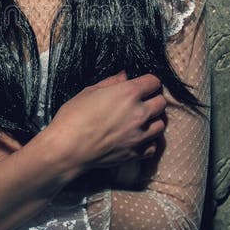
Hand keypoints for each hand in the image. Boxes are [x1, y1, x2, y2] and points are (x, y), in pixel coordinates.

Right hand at [49, 69, 165, 175]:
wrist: (67, 148)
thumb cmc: (73, 117)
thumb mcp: (89, 91)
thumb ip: (111, 82)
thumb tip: (125, 76)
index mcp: (128, 93)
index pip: (154, 82)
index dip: (148, 81)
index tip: (143, 84)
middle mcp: (139, 113)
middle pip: (162, 102)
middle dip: (153, 99)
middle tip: (142, 101)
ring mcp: (139, 135)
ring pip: (161, 124)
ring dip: (154, 120)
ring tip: (142, 120)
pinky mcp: (135, 153)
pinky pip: (153, 145)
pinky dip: (149, 141)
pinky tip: (138, 137)